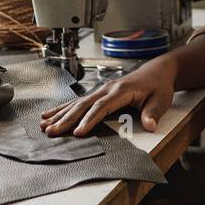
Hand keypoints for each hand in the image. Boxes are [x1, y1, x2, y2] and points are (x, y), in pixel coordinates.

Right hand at [40, 54, 176, 136]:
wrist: (157, 71)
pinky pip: (78, 101)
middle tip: (52, 132)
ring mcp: (102, 89)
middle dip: (67, 119)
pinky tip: (49, 115)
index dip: (89, 120)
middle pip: (84, 105)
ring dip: (60, 114)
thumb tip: (150, 126)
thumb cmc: (159, 86)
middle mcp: (108, 88)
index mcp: (122, 90)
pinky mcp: (99, 92)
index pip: (102, 107)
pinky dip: (63, 108)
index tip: (78, 133)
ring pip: (77, 102)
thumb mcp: (161, 99)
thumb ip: (153, 113)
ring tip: (43, 125)